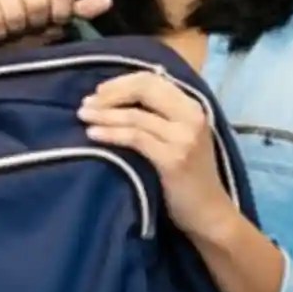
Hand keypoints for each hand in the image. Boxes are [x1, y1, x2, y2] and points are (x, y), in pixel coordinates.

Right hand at [0, 0, 112, 61]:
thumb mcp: (59, 18)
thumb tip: (107, 1)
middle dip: (35, 23)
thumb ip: (81, 9)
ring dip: (16, 29)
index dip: (59, 12)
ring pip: (15, 13)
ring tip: (14, 29)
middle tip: (30, 26)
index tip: (54, 21)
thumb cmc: (33, 24)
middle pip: (37, 2)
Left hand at [77, 71, 234, 234]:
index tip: (98, 92)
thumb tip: (123, 94)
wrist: (209, 212)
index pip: (153, 79)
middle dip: (110, 94)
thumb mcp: (183, 136)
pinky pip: (135, 138)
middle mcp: (191, 115)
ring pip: (135, 115)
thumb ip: (164, 115)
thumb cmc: (190, 176)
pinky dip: (111, 133)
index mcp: (193, 106)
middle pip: (144, 89)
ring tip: (82, 116)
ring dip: (104, 113)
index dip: (122, 82)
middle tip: (86, 104)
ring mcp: (184, 136)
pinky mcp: (173, 158)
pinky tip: (93, 135)